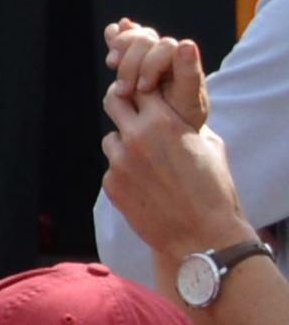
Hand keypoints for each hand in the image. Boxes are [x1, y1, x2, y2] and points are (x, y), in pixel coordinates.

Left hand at [108, 21, 252, 268]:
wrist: (205, 236)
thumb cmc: (214, 192)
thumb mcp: (210, 148)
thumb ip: (185, 124)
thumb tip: (171, 109)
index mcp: (163, 123)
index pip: (141, 88)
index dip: (143, 90)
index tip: (144, 94)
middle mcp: (136, 137)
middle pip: (113, 101)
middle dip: (122, 104)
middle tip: (131, 112)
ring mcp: (119, 161)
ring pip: (111, 139)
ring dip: (124, 145)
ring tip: (149, 164)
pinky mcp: (111, 184)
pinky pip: (112, 169)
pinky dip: (125, 173)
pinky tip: (147, 187)